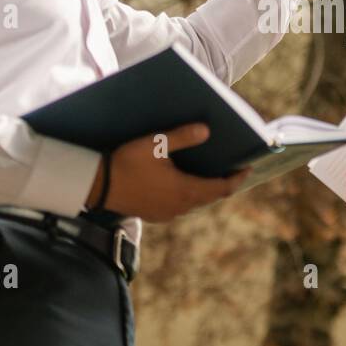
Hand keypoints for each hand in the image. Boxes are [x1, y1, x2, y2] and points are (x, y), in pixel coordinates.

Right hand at [90, 123, 250, 222]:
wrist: (97, 186)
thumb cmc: (127, 162)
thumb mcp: (155, 143)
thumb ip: (182, 136)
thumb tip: (206, 130)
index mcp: (185, 190)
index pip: (221, 188)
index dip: (237, 178)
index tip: (247, 167)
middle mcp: (180, 207)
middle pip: (209, 196)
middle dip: (222, 182)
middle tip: (231, 168)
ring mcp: (166, 213)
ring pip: (194, 202)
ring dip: (203, 189)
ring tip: (209, 172)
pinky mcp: (154, 215)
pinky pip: (179, 206)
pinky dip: (187, 195)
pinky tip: (182, 182)